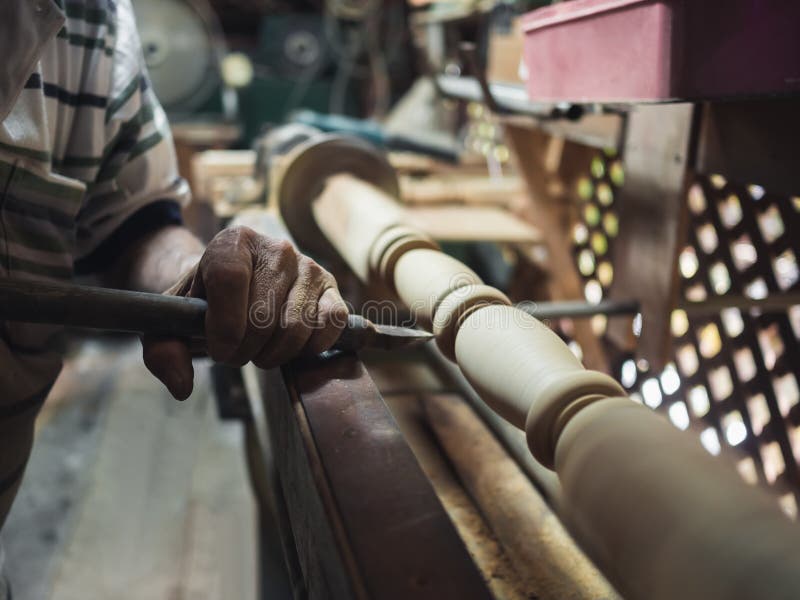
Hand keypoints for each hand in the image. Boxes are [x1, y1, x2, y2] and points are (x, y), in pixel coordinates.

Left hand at [141, 226, 347, 399]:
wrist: (236, 292)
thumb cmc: (204, 307)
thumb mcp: (171, 323)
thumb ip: (163, 352)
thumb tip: (182, 386)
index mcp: (232, 242)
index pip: (229, 278)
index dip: (224, 325)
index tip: (219, 350)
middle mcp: (276, 248)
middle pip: (263, 314)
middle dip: (245, 350)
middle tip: (235, 353)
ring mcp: (309, 267)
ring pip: (296, 327)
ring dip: (274, 355)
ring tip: (259, 351)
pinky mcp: (332, 288)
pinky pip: (330, 324)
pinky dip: (311, 348)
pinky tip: (292, 348)